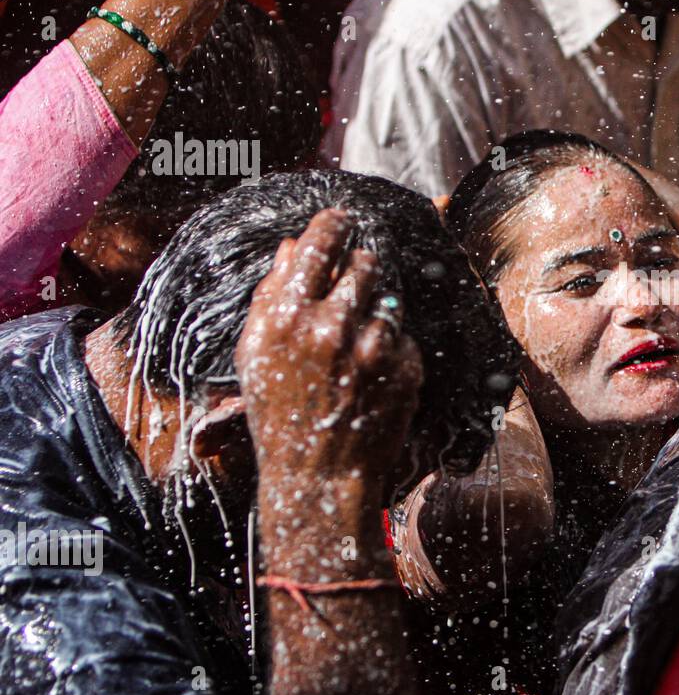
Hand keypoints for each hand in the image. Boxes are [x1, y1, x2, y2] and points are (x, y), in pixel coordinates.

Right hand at [236, 209, 423, 496]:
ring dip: (376, 309)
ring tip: (356, 341)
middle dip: (360, 268)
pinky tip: (371, 374)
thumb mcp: (256, 353)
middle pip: (366, 263)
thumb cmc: (279, 413)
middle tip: (352, 285)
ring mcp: (375, 347)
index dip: (334, 225)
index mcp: (288, 316)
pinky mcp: (406, 368)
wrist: (319, 475)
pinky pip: (404, 336)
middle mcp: (334, 326)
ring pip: (389, 297)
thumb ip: (272, 294)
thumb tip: (291, 245)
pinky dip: (391, 347)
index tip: (341, 219)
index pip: (321, 242)